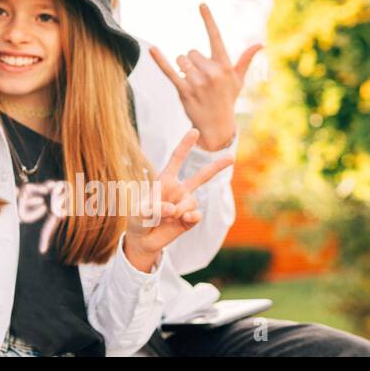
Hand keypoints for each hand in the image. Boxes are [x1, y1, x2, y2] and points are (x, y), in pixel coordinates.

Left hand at [124, 128, 233, 270]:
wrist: (143, 240)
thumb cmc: (138, 219)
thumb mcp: (139, 212)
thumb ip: (152, 208)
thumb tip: (173, 209)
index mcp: (164, 181)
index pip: (176, 160)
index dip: (185, 145)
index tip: (194, 131)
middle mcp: (179, 190)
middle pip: (201, 176)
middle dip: (216, 167)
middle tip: (231, 157)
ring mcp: (185, 205)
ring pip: (191, 202)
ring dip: (179, 209)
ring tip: (167, 216)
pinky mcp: (189, 220)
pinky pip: (196, 215)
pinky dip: (190, 218)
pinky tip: (183, 220)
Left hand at [149, 3, 262, 151]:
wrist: (217, 126)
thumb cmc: (227, 99)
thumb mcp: (238, 80)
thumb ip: (245, 60)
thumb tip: (260, 44)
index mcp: (224, 66)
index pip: (216, 37)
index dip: (208, 20)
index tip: (201, 4)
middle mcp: (213, 72)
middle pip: (190, 52)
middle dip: (192, 63)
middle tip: (200, 79)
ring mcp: (199, 82)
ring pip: (181, 61)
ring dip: (182, 69)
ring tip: (192, 84)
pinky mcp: (184, 90)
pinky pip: (169, 71)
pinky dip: (160, 60)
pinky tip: (152, 49)